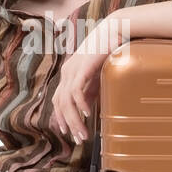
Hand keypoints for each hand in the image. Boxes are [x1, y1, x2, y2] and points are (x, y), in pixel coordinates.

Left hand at [51, 17, 125, 142]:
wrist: (113, 32)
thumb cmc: (105, 53)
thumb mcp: (96, 78)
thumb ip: (89, 93)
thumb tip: (86, 111)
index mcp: (68, 75)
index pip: (59, 101)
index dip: (61, 118)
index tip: (68, 132)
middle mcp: (66, 73)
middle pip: (60, 104)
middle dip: (68, 124)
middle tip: (79, 139)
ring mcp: (72, 70)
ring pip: (66, 101)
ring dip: (74, 119)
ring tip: (83, 133)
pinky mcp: (82, 68)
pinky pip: (76, 90)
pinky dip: (80, 104)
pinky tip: (87, 114)